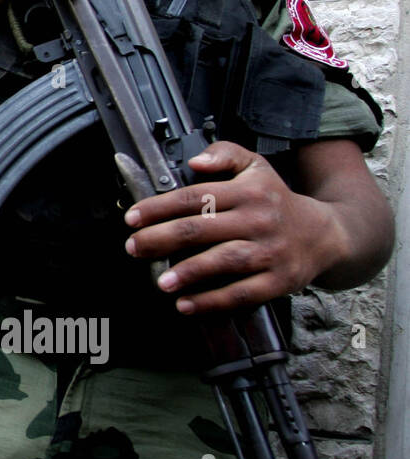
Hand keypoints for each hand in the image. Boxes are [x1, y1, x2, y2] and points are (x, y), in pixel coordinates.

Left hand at [122, 141, 345, 314]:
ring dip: (189, 272)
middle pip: (203, 229)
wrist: (327, 234)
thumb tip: (196, 161)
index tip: (132, 218)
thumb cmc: (277, 200)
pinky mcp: (279, 280)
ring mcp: (270, 252)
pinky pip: (243, 293)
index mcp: (247, 191)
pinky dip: (213, 301)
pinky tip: (186, 304)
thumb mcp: (255, 166)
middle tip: (134, 248)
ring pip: (225, 261)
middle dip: (162, 239)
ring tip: (161, 281)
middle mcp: (258, 220)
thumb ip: (224, 153)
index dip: (160, 207)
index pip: (195, 197)